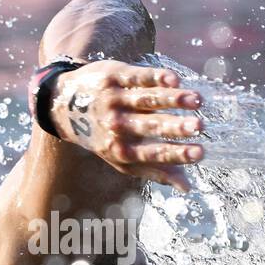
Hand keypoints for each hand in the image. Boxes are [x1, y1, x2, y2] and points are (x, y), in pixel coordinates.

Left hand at [48, 60, 203, 192]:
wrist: (64, 105)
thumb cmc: (102, 137)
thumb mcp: (123, 159)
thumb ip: (156, 170)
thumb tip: (187, 187)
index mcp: (121, 150)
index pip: (153, 153)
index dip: (177, 154)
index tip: (200, 153)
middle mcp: (117, 126)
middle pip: (151, 126)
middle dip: (176, 127)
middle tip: (200, 126)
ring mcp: (114, 100)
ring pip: (148, 100)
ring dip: (173, 99)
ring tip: (197, 99)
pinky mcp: (114, 77)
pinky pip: (137, 77)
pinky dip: (155, 78)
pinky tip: (174, 79)